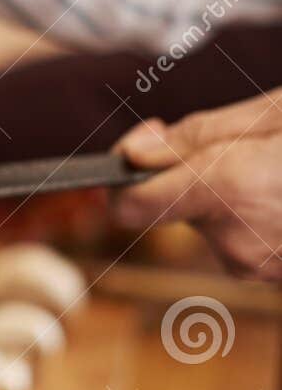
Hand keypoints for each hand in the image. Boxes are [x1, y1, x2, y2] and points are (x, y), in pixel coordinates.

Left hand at [115, 93, 281, 280]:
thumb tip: (134, 155)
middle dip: (193, 170)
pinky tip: (279, 188)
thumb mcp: (272, 114)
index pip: (130, 205)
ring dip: (225, 191)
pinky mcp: (270, 275)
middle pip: (173, 204)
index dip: (123, 173)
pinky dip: (248, 212)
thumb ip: (197, 136)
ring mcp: (255, 265)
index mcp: (231, 191)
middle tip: (236, 139)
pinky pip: (236, 237)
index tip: (145, 140)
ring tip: (270, 163)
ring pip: (207, 220)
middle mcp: (235, 241)